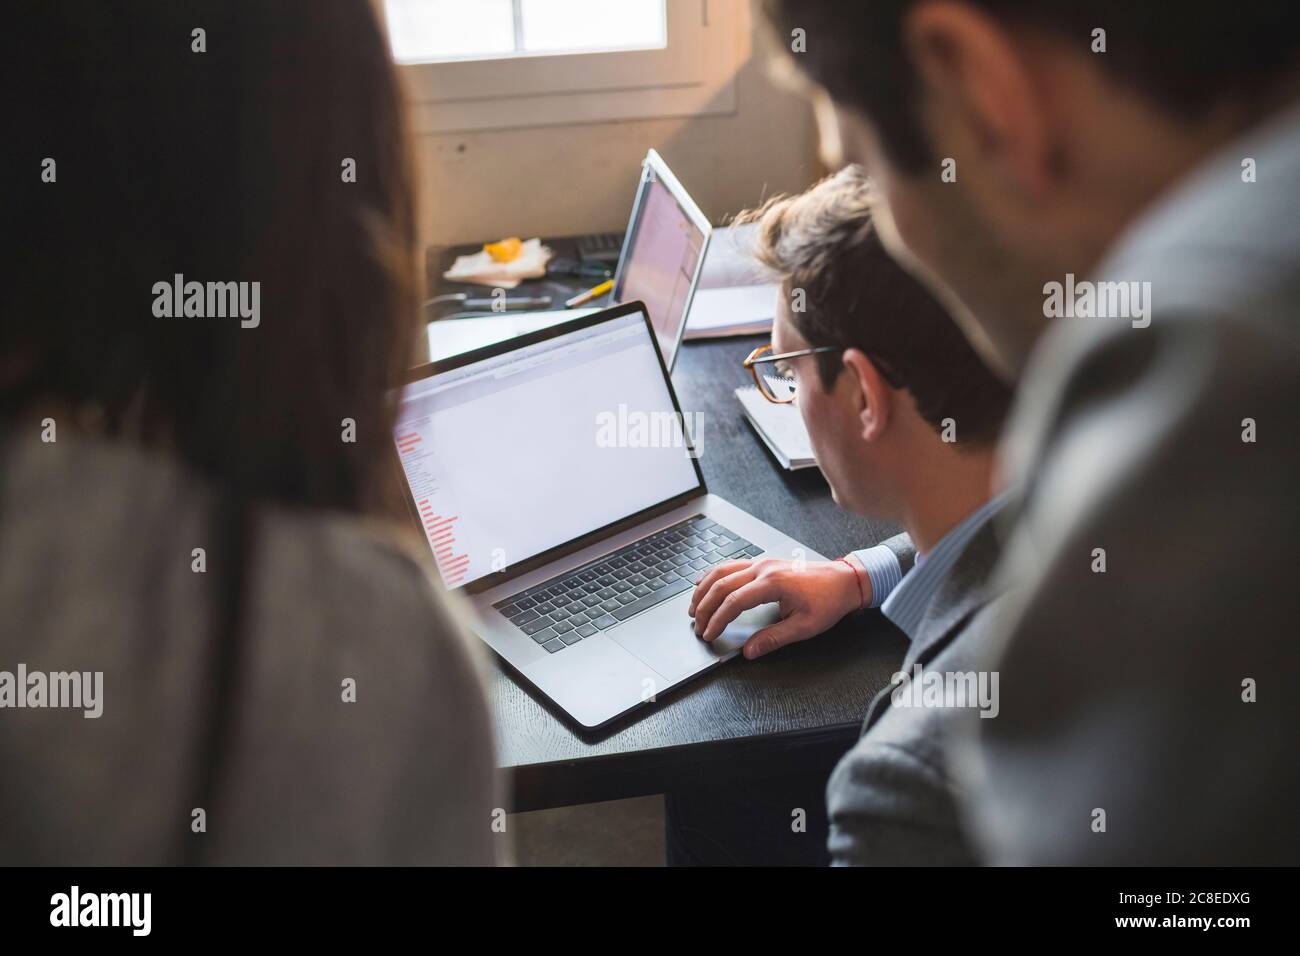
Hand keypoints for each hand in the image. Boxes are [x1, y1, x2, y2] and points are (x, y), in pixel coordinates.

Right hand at [687, 557, 868, 658]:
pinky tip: (706, 583)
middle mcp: (763, 568)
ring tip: (694, 607)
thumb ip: (773, 639)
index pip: (734, 602)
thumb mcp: (804, 627)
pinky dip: (714, 575)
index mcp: (773, 583)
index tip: (709, 634)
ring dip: (704, 588)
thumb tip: (749, 651)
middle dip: (705, 606)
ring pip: (722, 570)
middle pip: (722, 584)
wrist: (845, 580)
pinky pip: (731, 565)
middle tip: (697, 625)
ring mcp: (762, 563)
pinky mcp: (764, 563)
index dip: (718, 620)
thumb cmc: (829, 600)